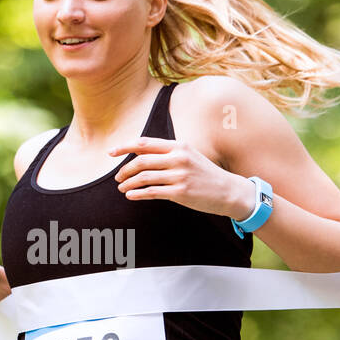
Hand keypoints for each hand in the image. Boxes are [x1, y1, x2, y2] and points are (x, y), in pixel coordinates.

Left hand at [109, 138, 253, 218]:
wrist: (228, 190)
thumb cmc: (205, 174)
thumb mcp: (188, 156)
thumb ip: (167, 154)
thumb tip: (141, 156)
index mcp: (178, 146)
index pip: (145, 143)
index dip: (125, 147)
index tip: (111, 152)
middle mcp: (178, 158)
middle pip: (141, 161)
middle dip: (124, 170)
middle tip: (118, 178)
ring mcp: (179, 175)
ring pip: (143, 177)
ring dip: (128, 183)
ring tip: (122, 188)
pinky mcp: (180, 192)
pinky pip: (152, 192)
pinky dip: (138, 194)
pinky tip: (131, 196)